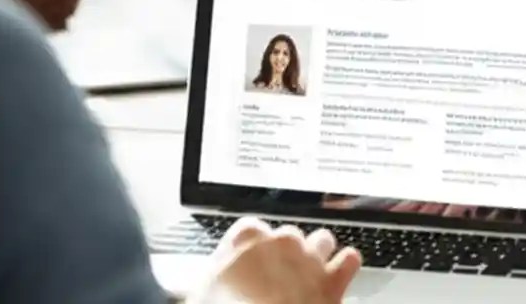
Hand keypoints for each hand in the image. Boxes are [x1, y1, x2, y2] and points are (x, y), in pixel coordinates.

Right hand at [204, 218, 361, 303]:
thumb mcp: (198, 295)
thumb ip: (191, 285)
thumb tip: (175, 287)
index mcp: (246, 239)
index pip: (250, 229)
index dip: (251, 248)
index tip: (246, 261)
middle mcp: (280, 241)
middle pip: (288, 236)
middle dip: (285, 253)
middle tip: (275, 277)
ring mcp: (310, 259)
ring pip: (321, 241)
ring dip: (317, 253)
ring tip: (309, 272)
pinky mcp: (333, 281)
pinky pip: (350, 259)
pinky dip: (346, 265)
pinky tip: (339, 272)